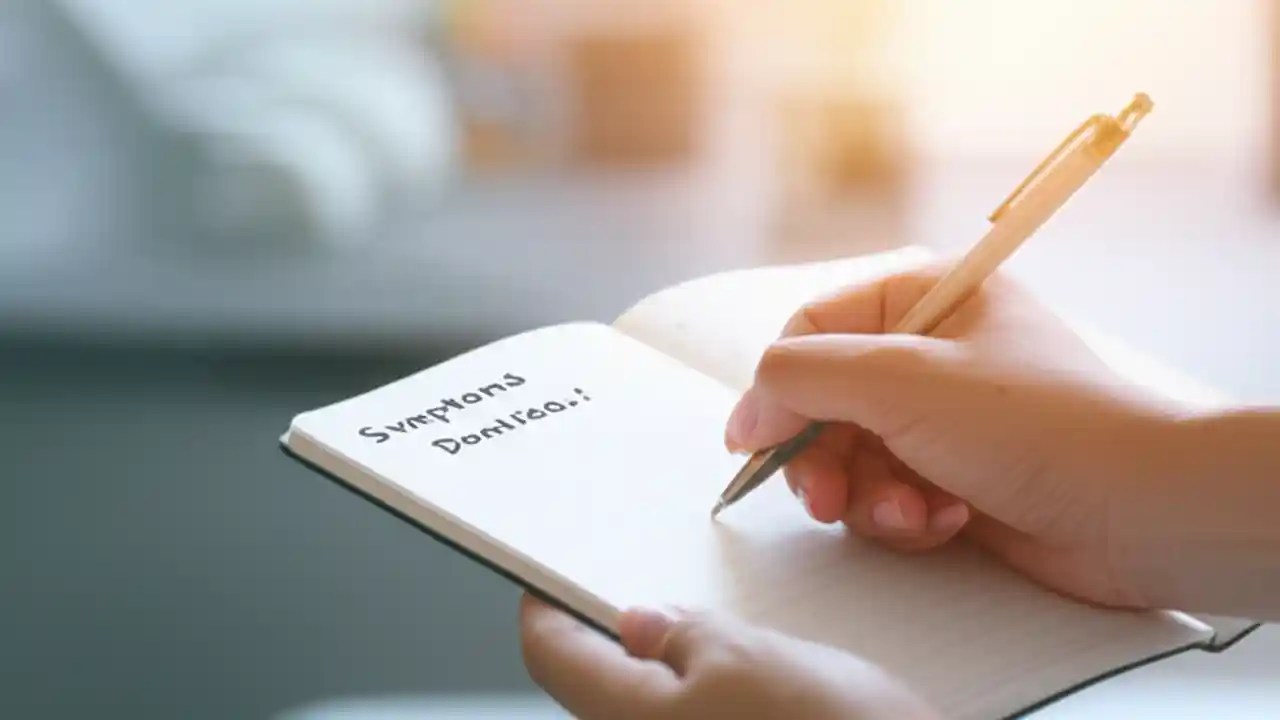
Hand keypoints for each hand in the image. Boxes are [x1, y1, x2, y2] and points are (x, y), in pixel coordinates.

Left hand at [519, 594, 937, 719]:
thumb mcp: (749, 657)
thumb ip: (682, 635)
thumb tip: (641, 624)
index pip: (551, 657)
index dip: (546, 608)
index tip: (547, 577)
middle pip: (601, 684)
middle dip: (621, 633)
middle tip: (651, 588)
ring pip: (658, 703)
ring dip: (676, 661)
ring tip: (723, 628)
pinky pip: (703, 718)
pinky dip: (715, 687)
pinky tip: (758, 670)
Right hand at [723, 262, 1182, 608]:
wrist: (1139, 510)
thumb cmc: (1033, 423)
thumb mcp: (899, 380)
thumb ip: (800, 380)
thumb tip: (739, 415)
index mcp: (924, 296)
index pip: (811, 331)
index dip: (775, 390)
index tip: (752, 448)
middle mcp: (931, 351)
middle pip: (824, 403)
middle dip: (825, 458)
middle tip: (826, 500)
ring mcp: (945, 417)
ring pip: (853, 458)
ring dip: (869, 495)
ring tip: (910, 512)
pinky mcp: (958, 474)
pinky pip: (892, 494)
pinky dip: (906, 516)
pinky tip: (946, 521)